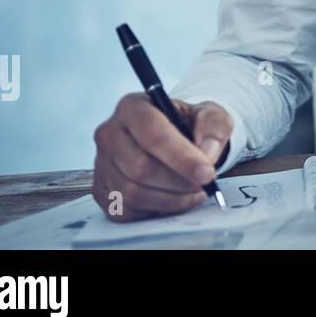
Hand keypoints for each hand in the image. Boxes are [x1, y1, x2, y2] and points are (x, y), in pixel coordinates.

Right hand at [91, 94, 232, 221]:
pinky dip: (156, 209)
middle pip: (140, 167)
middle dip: (178, 181)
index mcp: (133, 107)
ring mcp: (101, 163)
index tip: (207, 173)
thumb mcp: (210, 115)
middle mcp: (110, 133)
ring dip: (171, 199)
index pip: (152, 134)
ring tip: (195, 191)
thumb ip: (214, 127)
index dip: (181, 157)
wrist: (174, 138)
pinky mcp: (102, 189)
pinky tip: (175, 197)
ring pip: (133, 192)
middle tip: (205, 184)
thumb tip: (207, 153)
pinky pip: (126, 209)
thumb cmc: (189, 125)